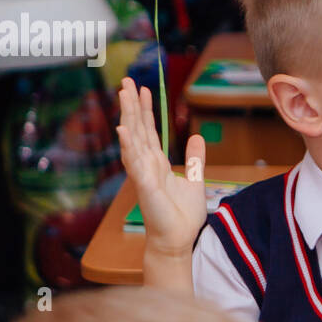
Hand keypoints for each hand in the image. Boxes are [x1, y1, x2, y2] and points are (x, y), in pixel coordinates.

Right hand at [115, 78, 206, 257]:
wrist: (177, 241)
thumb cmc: (182, 216)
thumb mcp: (195, 180)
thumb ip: (195, 159)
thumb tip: (198, 136)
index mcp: (156, 163)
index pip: (149, 131)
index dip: (146, 109)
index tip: (142, 88)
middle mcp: (146, 165)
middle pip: (138, 129)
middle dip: (133, 105)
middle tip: (127, 81)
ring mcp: (143, 175)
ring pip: (134, 140)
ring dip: (128, 117)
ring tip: (123, 95)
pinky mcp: (145, 187)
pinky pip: (135, 163)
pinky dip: (129, 146)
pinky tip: (124, 129)